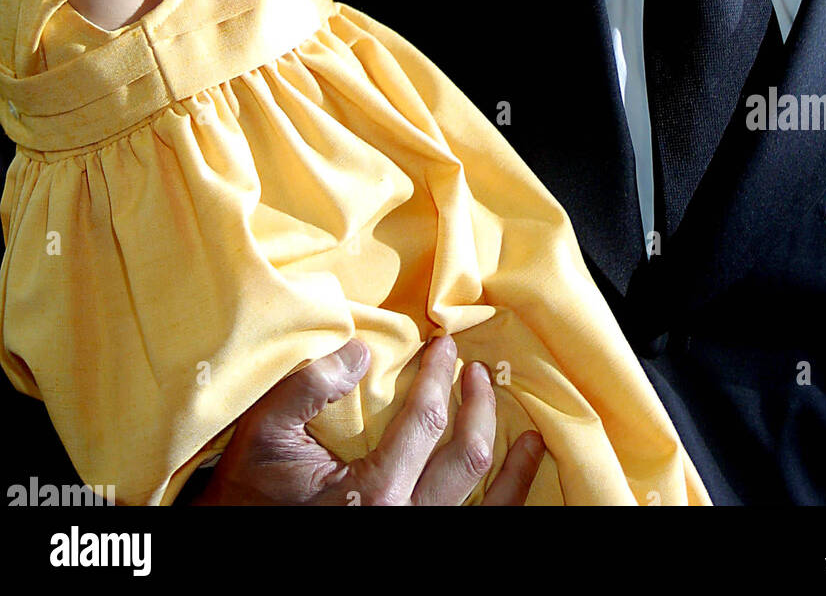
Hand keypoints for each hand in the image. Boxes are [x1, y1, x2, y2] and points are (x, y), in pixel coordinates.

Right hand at [192, 336, 544, 505]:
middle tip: (472, 370)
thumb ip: (310, 386)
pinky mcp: (418, 540)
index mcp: (372, 493)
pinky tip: (523, 463)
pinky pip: (483, 522)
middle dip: (477, 404)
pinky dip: (509, 493)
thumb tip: (360, 350)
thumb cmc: (253, 488)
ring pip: (489, 500)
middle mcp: (404, 519)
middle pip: (467, 456)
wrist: (242, 535)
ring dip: (509, 455)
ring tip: (518, 419)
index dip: (437, 375)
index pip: (425, 421)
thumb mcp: (265, 429)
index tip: (443, 345)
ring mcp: (418, 534)